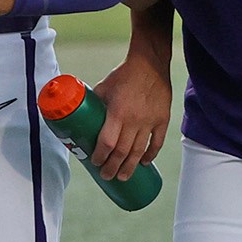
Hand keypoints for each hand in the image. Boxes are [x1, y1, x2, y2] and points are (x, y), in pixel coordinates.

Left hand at [91, 51, 171, 181]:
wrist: (150, 64)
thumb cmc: (123, 75)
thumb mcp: (103, 88)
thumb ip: (94, 105)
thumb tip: (79, 118)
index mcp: (117, 112)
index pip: (107, 143)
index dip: (100, 156)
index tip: (95, 163)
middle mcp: (135, 120)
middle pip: (123, 152)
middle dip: (113, 167)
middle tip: (106, 176)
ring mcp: (150, 121)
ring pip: (140, 151)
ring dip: (130, 167)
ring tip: (123, 177)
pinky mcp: (162, 119)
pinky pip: (157, 142)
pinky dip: (151, 155)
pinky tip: (144, 163)